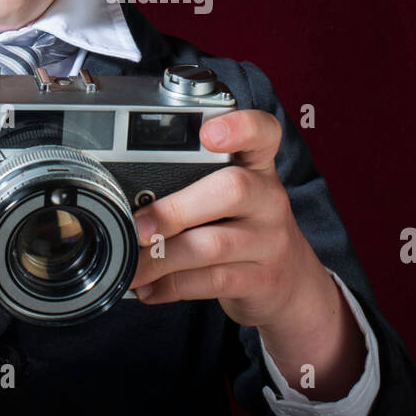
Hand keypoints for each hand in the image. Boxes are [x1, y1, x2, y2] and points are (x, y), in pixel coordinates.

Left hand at [127, 109, 331, 329]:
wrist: (290, 282)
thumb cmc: (244, 227)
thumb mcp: (232, 195)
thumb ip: (191, 183)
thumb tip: (125, 199)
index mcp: (258, 166)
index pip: (262, 132)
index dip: (239, 127)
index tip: (208, 134)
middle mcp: (269, 198)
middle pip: (232, 189)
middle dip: (176, 210)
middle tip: (139, 228)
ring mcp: (269, 240)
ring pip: (213, 244)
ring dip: (163, 258)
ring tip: (133, 266)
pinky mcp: (261, 279)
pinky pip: (212, 281)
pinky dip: (172, 286)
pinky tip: (149, 288)